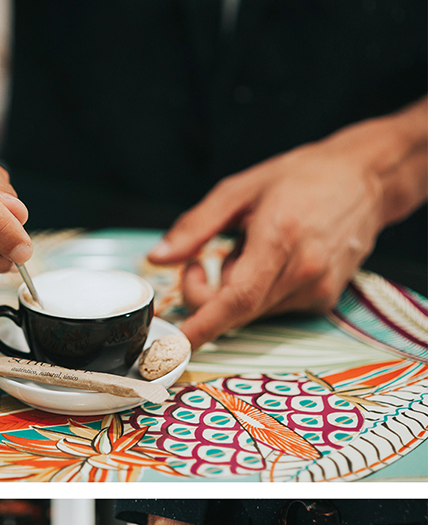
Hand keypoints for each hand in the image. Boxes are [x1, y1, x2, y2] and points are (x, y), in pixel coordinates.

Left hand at [150, 97, 427, 347]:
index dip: (202, 326)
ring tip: (248, 251)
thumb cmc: (301, 178)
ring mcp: (317, 289)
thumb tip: (158, 257)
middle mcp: (303, 272)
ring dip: (232, 293)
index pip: (236, 299)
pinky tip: (273, 262)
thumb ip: (195, 226)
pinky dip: (257, 293)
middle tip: (199, 263)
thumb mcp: (239, 190)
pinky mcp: (324, 299)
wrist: (366, 179)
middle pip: (234, 311)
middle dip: (203, 296)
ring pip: (250, 314)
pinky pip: (271, 310)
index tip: (174, 346)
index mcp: (280, 239)